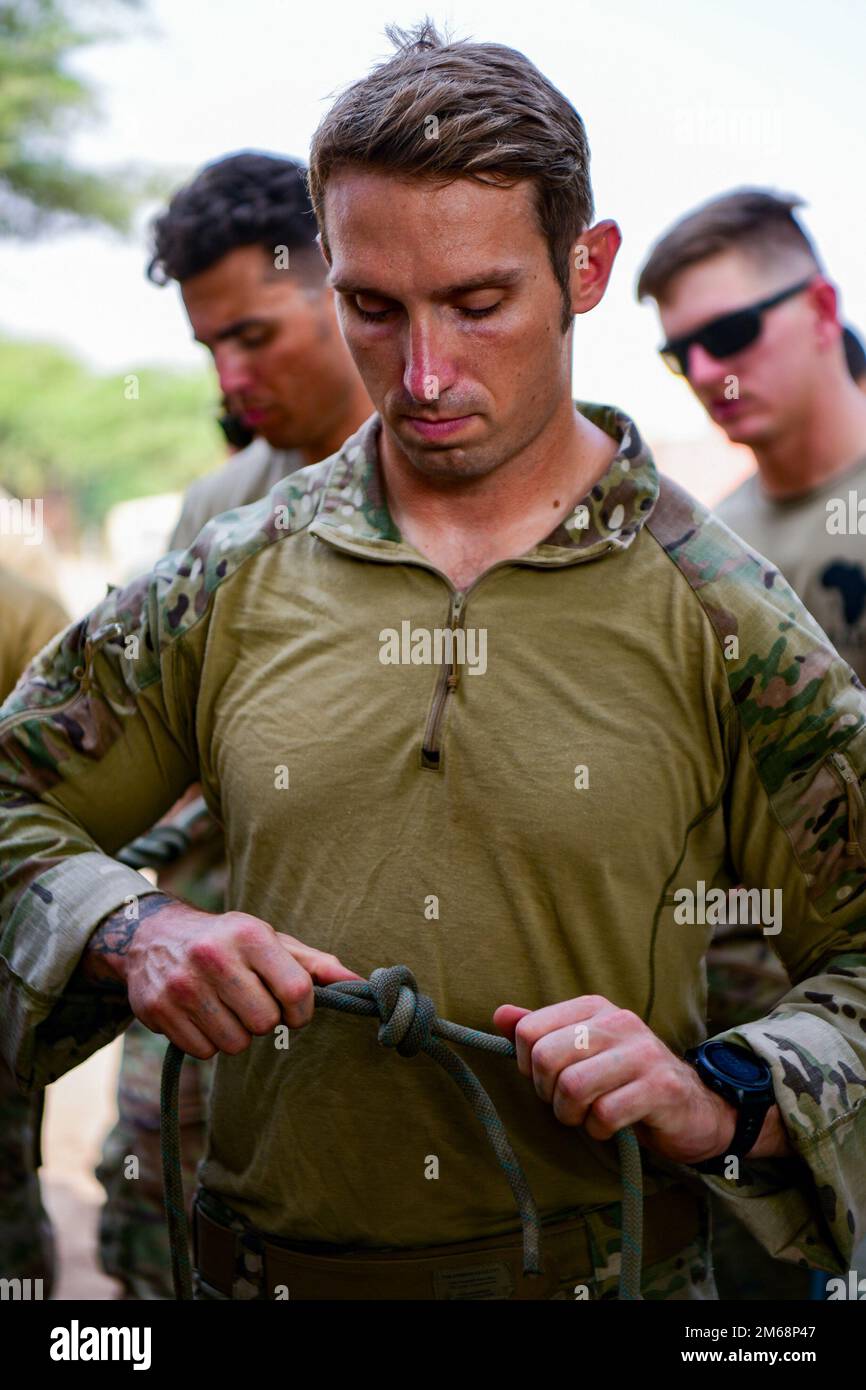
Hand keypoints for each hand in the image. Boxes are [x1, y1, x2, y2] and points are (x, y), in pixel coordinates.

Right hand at [83, 894, 362, 1058]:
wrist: (152, 936)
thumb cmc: (227, 941)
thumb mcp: (269, 941)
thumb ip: (314, 964)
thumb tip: (359, 983)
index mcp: (249, 934)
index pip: (296, 988)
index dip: (302, 1010)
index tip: (295, 1010)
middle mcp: (214, 956)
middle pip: (265, 1022)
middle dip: (265, 1021)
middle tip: (251, 1003)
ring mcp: (183, 984)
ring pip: (235, 1043)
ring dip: (237, 1034)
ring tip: (226, 1009)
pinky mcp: (158, 1009)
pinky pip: (203, 1051)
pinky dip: (208, 1042)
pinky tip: (201, 1016)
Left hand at [494, 994, 746, 1164]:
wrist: (693, 1108)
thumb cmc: (626, 1079)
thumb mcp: (583, 1050)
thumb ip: (541, 1031)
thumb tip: (499, 1015)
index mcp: (593, 1008)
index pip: (529, 1031)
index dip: (526, 1066)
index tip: (548, 1079)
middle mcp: (618, 1021)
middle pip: (546, 1058)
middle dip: (547, 1093)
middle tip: (566, 1103)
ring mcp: (642, 1053)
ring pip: (573, 1087)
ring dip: (571, 1115)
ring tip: (586, 1116)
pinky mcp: (660, 1088)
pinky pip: (605, 1115)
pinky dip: (599, 1130)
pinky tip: (611, 1127)